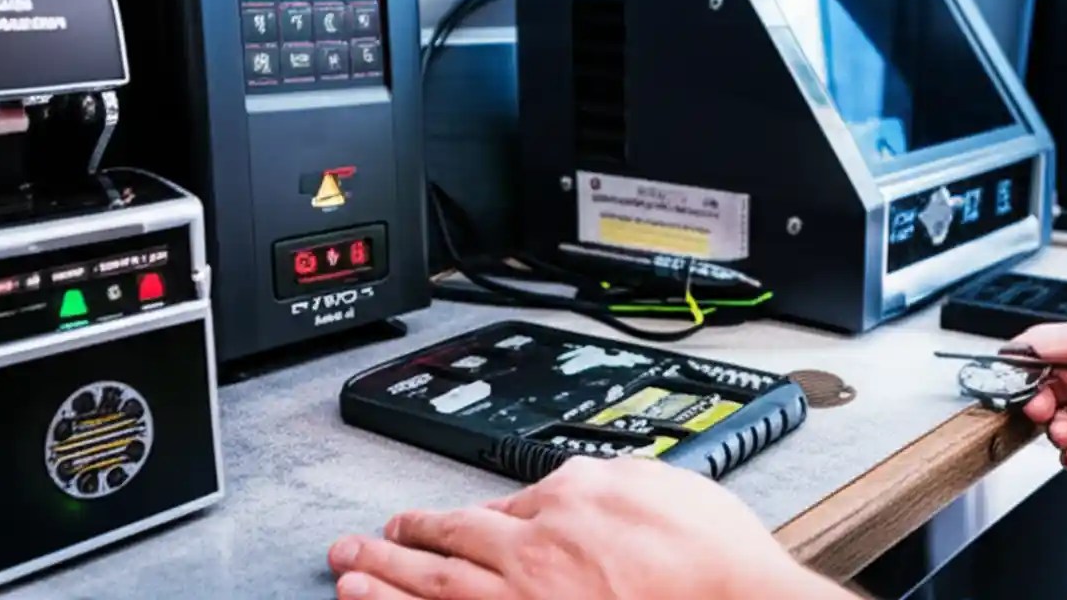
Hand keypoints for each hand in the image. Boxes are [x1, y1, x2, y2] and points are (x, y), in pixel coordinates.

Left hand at [328, 456, 852, 598]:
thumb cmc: (719, 561)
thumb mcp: (669, 484)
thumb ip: (615, 478)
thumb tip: (586, 479)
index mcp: (570, 499)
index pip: (504, 505)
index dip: (467, 518)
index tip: (441, 525)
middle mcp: (537, 550)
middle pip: (451, 541)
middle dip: (398, 542)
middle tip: (356, 546)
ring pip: (437, 589)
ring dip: (384, 584)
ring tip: (347, 582)